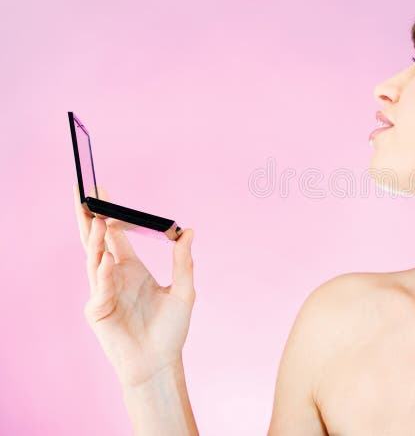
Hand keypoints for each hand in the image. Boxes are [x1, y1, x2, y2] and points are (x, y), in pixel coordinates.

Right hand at [74, 183, 195, 387]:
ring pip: (95, 259)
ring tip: (96, 220)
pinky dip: (104, 273)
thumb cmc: (170, 330)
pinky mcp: (98, 310)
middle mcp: (114, 276)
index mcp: (132, 268)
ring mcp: (103, 292)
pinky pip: (100, 287)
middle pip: (97, 242)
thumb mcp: (183, 291)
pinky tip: (107, 260)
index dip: (110, 215)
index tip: (104, 192)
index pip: (116, 235)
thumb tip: (189, 231)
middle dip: (89, 218)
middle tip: (85, 194)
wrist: (160, 362)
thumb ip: (184, 261)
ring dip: (95, 240)